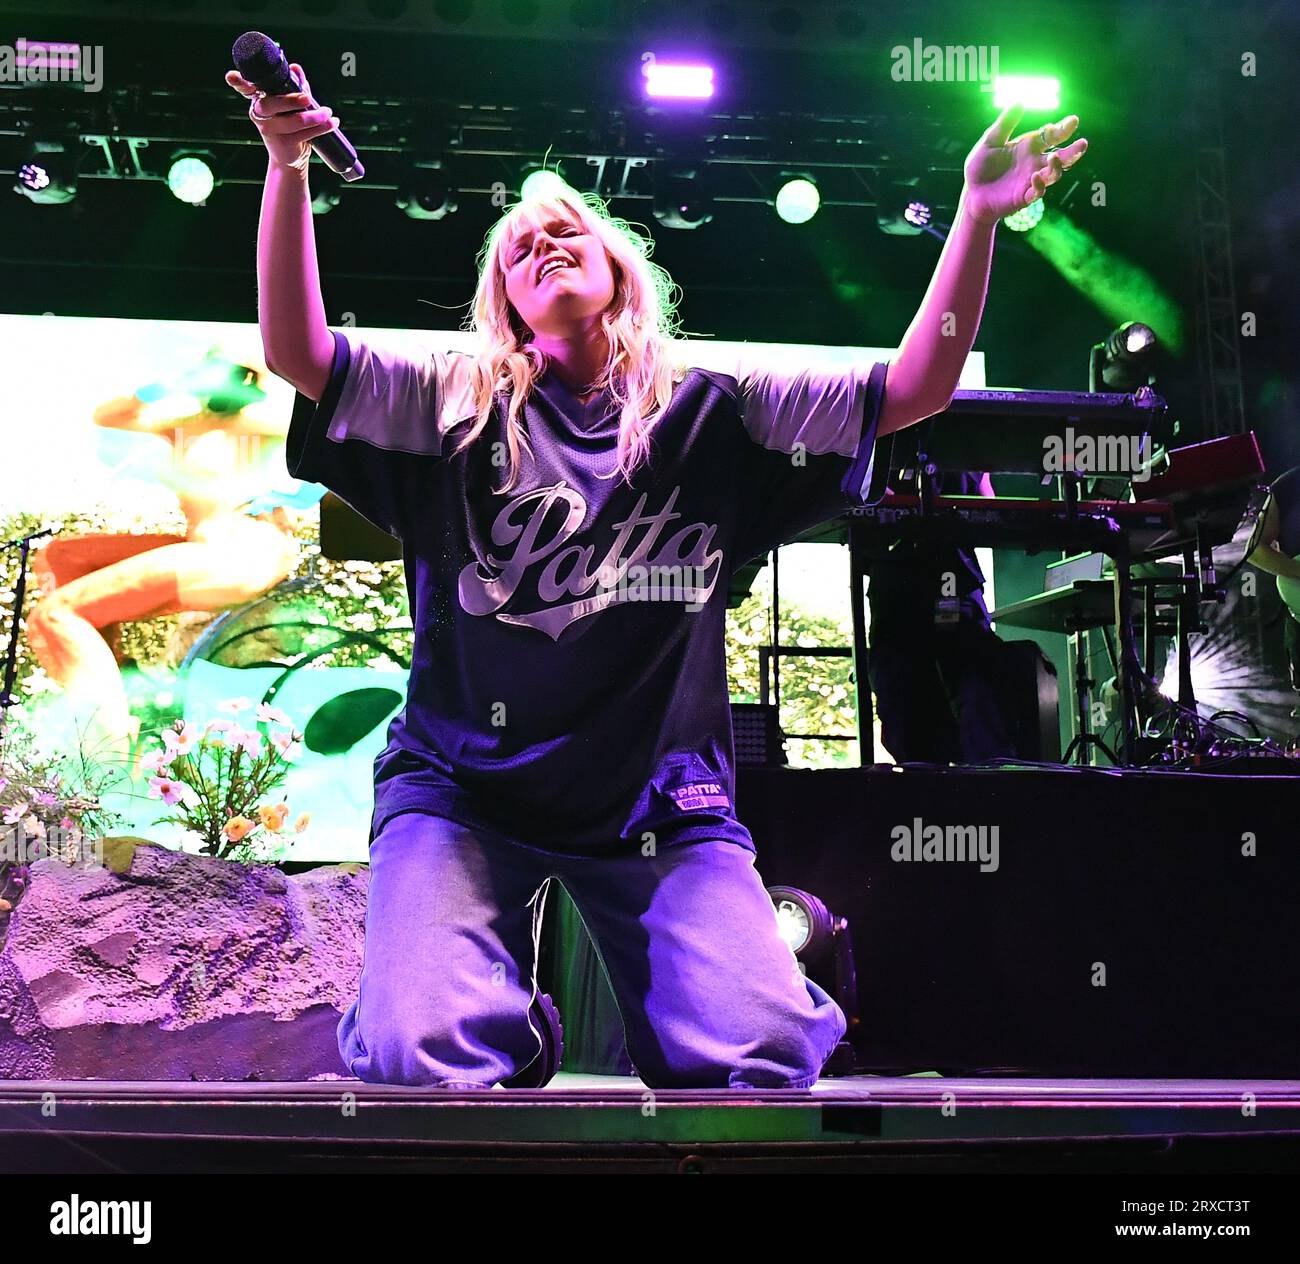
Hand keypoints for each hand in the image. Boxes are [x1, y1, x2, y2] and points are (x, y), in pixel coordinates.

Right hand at [224, 61, 337, 173]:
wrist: (292, 157)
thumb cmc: (291, 124)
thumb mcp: (293, 103)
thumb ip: (295, 85)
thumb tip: (296, 68)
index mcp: (258, 98)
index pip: (245, 87)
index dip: (238, 82)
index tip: (231, 76)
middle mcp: (259, 113)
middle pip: (271, 103)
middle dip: (291, 100)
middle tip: (309, 97)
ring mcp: (268, 129)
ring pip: (293, 121)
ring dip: (315, 116)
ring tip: (329, 113)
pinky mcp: (281, 144)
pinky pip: (303, 134)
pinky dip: (321, 128)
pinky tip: (331, 123)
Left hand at [961, 103, 1087, 225]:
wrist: (971, 193)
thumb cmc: (980, 167)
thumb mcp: (990, 141)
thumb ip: (1005, 123)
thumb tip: (1020, 101)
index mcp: (1029, 146)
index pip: (1051, 136)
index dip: (1063, 129)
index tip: (1072, 121)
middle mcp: (1035, 162)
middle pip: (1061, 156)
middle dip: (1073, 151)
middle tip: (1083, 143)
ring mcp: (1031, 180)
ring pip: (1053, 174)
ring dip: (1057, 167)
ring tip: (1054, 158)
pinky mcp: (1024, 197)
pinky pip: (1037, 192)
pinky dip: (1039, 185)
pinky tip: (1036, 177)